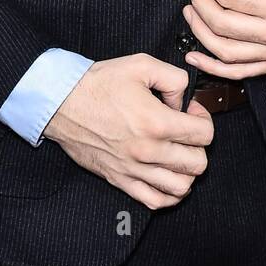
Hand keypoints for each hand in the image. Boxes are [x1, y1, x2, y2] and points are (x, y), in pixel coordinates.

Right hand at [42, 53, 213, 209]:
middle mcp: (148, 151)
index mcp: (156, 122)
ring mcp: (134, 169)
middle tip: (185, 132)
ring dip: (186, 171)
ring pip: (181, 187)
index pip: (204, 134)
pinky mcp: (120, 180)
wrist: (62, 103)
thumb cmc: (98, 83)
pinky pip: (155, 201)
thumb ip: (174, 78)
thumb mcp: (141, 64)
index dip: (203, 119)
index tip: (190, 111)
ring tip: (177, 154)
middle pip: (198, 163)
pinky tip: (166, 176)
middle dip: (198, 145)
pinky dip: (168, 194)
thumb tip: (182, 101)